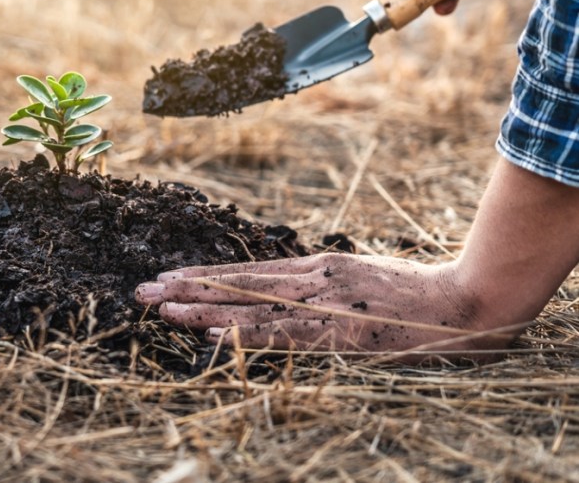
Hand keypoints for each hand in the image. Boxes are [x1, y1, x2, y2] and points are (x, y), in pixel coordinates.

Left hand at [135, 253, 518, 361]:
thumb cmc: (412, 293)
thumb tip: (286, 291)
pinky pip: (285, 336)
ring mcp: (324, 305)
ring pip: (251, 307)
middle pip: (238, 283)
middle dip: (187, 287)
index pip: (247, 271)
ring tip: (161, 307)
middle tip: (142, 289)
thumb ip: (320, 283)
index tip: (168, 276)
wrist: (461, 304)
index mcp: (315, 267)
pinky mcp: (340, 332)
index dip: (205, 275)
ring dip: (203, 309)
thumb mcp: (357, 277)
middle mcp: (312, 279)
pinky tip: (215, 336)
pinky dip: (247, 336)